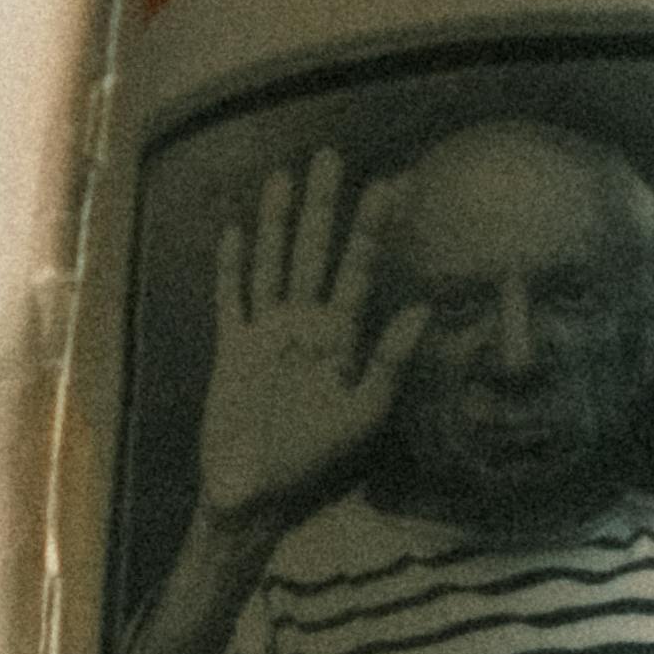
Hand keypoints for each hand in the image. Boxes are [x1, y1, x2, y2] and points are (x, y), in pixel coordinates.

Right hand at [195, 148, 420, 536]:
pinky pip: (231, 300)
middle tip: (334, 155)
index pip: (361, 269)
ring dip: (278, 222)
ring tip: (285, 175)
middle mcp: (304, 328)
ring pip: (273, 264)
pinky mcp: (232, 350)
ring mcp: (266, 335)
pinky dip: (231, 267)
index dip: (377, 226)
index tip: (395, 181)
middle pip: (314, 252)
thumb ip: (391, 361)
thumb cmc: (316, 468)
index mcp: (340, 339)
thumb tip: (423, 308)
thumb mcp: (364, 415)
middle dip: (325, 205)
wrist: (255, 499)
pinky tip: (235, 233)